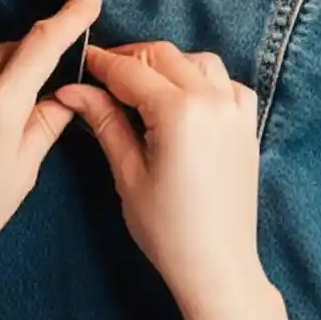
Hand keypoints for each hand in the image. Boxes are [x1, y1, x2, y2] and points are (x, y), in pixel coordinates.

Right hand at [54, 42, 263, 302]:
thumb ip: (104, 121)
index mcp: (178, 112)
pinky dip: (205, 80)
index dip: (100, 62)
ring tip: (143, 86)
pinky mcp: (248, 126)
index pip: (130, 71)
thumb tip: (73, 90)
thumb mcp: (127, 173)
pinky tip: (185, 99)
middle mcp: (212, 101)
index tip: (80, 59)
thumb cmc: (166, 228)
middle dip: (131, 58)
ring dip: (168, 64)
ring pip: (199, 61)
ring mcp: (236, 111)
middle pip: (164, 56)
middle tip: (103, 75)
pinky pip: (228, 84)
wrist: (216, 264)